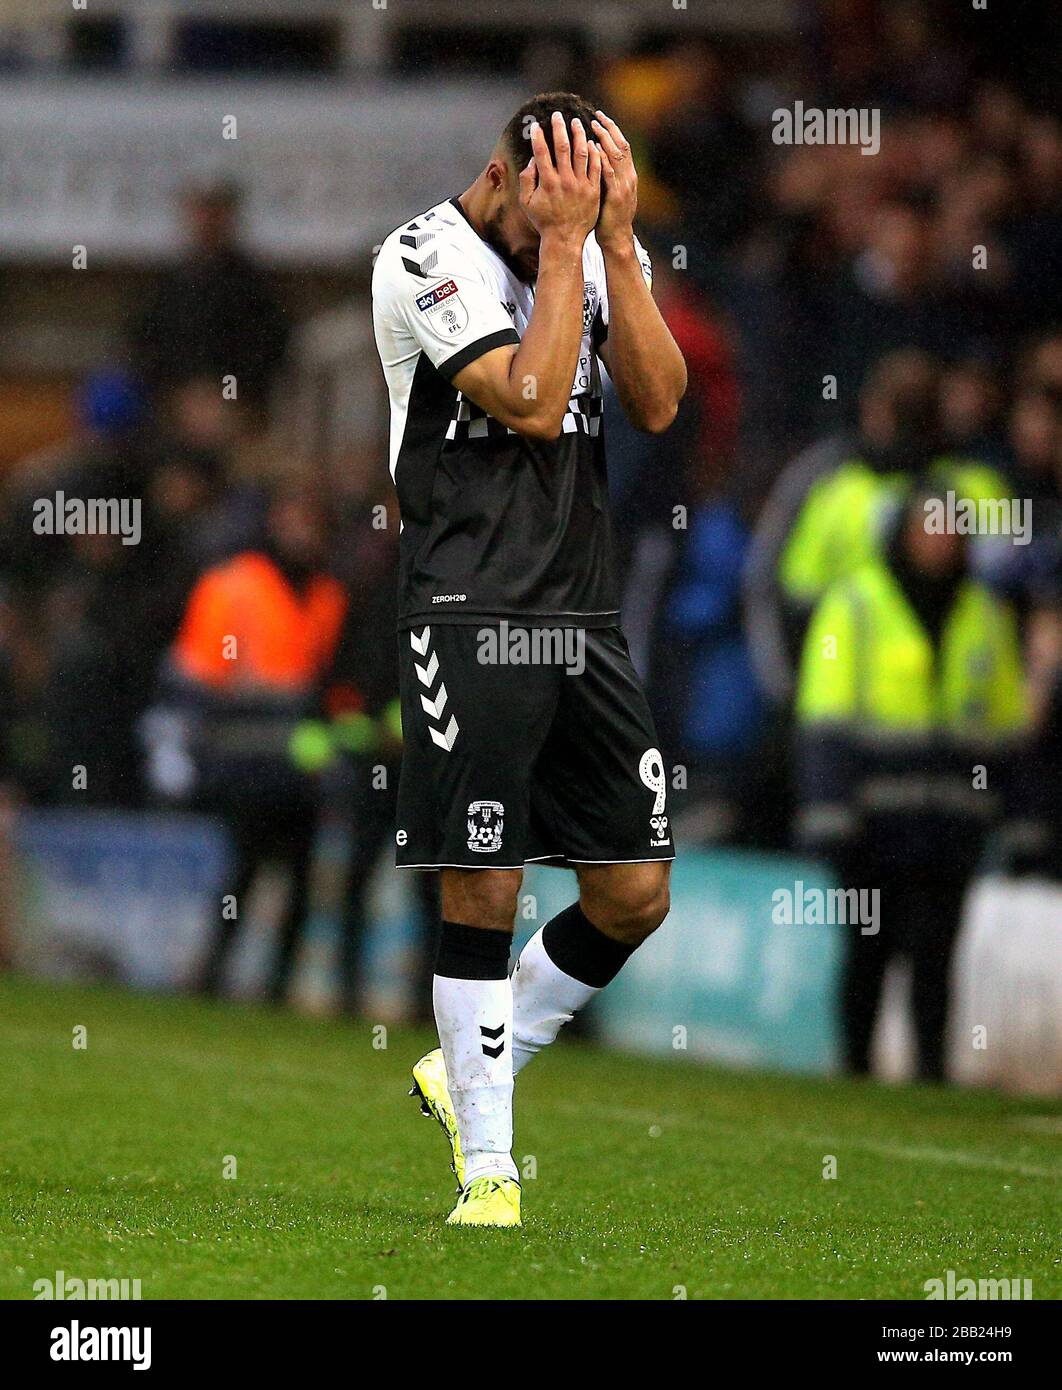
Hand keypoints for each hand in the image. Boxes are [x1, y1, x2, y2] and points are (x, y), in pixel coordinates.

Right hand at [520, 111, 601, 242]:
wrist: (565, 239)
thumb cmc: (544, 221)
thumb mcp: (527, 203)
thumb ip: (527, 180)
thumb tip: (532, 159)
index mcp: (547, 183)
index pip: (541, 152)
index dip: (538, 136)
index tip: (536, 125)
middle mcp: (564, 181)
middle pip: (562, 147)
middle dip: (559, 128)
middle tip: (558, 115)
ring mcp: (581, 185)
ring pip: (581, 153)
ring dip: (579, 135)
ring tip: (577, 123)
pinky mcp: (593, 190)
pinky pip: (596, 166)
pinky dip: (594, 152)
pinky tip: (591, 142)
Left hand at [591, 110, 637, 250]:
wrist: (617, 239)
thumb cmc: (608, 217)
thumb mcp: (609, 193)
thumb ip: (606, 176)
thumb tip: (594, 157)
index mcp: (628, 175)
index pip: (622, 146)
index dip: (612, 130)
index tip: (599, 117)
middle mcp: (629, 177)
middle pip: (621, 145)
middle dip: (609, 129)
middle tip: (596, 115)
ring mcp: (624, 186)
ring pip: (617, 155)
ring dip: (605, 139)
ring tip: (593, 126)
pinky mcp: (616, 196)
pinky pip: (609, 173)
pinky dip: (602, 158)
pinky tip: (593, 148)